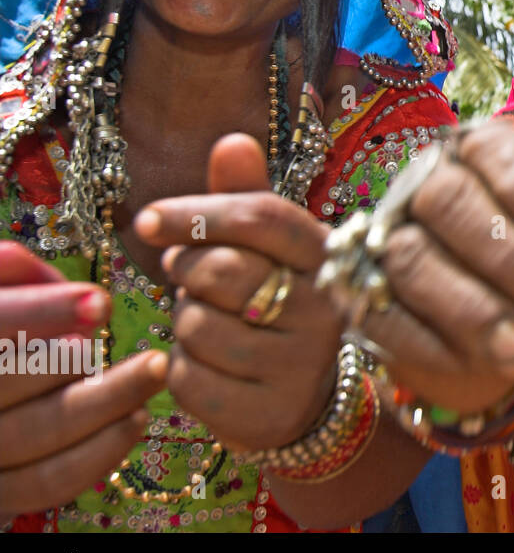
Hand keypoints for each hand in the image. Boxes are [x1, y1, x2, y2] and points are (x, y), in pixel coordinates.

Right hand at [0, 243, 167, 514]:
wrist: (3, 396)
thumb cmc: (7, 333)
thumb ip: (6, 278)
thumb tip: (20, 261)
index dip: (41, 312)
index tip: (101, 301)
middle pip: (6, 386)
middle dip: (80, 364)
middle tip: (143, 346)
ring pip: (34, 437)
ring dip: (105, 405)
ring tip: (156, 371)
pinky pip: (46, 483)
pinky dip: (96, 455)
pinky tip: (135, 418)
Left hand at [135, 134, 340, 452]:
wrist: (307, 401)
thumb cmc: (278, 306)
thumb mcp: (271, 250)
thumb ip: (246, 198)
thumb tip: (232, 140)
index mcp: (327, 258)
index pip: (262, 217)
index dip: (198, 212)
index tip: (148, 220)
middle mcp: (324, 310)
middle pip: (220, 270)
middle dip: (184, 271)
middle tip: (188, 278)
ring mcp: (299, 366)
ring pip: (197, 325)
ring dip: (185, 322)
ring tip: (213, 325)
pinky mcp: (266, 412)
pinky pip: (188, 376)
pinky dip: (183, 369)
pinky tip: (212, 366)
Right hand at [358, 90, 513, 412]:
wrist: (504, 345)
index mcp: (474, 155)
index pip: (487, 148)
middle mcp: (422, 187)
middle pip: (445, 201)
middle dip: (507, 257)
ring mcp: (383, 241)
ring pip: (411, 259)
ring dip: (472, 308)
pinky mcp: (361, 299)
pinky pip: (382, 315)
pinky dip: (430, 343)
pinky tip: (473, 363)